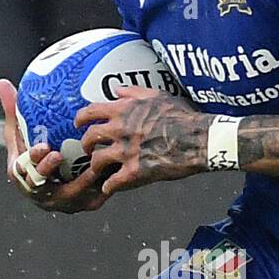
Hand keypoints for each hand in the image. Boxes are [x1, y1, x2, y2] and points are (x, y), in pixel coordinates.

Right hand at [0, 78, 107, 213]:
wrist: (62, 180)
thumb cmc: (39, 153)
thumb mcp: (23, 133)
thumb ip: (14, 111)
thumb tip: (2, 83)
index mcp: (24, 179)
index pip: (23, 172)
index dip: (32, 161)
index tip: (42, 147)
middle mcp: (43, 196)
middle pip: (44, 188)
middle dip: (51, 173)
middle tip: (59, 155)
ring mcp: (65, 203)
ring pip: (73, 195)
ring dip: (82, 180)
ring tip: (92, 162)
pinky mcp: (87, 204)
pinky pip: (94, 196)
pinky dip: (102, 183)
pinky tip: (111, 167)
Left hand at [75, 87, 208, 197]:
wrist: (200, 139)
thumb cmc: (183, 117)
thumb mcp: (158, 95)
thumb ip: (134, 92)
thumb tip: (117, 90)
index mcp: (125, 110)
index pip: (91, 111)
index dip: (80, 119)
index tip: (78, 124)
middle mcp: (121, 130)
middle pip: (90, 137)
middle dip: (86, 144)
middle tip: (88, 149)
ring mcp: (127, 152)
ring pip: (97, 161)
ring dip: (95, 167)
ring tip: (98, 170)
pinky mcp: (136, 172)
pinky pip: (112, 182)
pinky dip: (108, 186)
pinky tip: (109, 187)